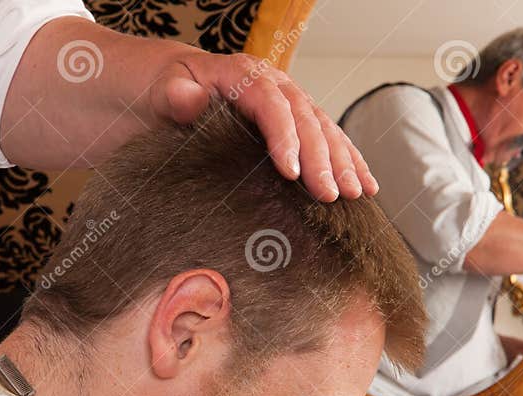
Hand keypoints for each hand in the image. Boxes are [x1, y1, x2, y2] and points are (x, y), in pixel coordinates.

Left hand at [147, 50, 378, 201]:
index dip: (285, 137)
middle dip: (322, 158)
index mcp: (241, 74)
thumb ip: (174, 95)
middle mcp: (272, 85)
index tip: (291, 172)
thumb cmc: (158, 89)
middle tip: (331, 194)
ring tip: (355, 194)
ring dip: (342, 163)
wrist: (157, 88)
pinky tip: (365, 186)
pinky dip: (346, 162)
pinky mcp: (290, 126)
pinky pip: (325, 141)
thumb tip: (191, 99)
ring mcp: (285, 105)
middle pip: (305, 119)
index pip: (272, 104)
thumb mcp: (157, 88)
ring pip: (323, 130)